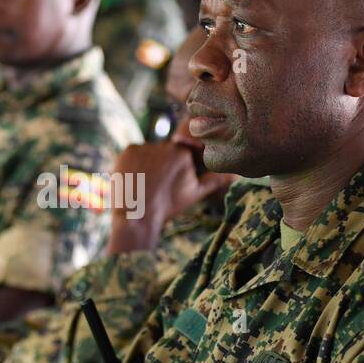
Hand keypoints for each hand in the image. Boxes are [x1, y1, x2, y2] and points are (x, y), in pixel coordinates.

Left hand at [107, 142, 235, 253]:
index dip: (174, 168)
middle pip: (163, 152)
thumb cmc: (168, 207)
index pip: (180, 153)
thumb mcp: (194, 194)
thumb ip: (215, 180)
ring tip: (143, 184)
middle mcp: (164, 145)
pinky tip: (133, 179)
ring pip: (148, 153)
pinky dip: (132, 164)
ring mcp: (144, 146)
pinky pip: (133, 153)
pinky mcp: (128, 150)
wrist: (137, 217)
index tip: (168, 181)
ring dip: (146, 164)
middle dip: (160, 165)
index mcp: (182, 153)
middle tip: (154, 185)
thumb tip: (235, 174)